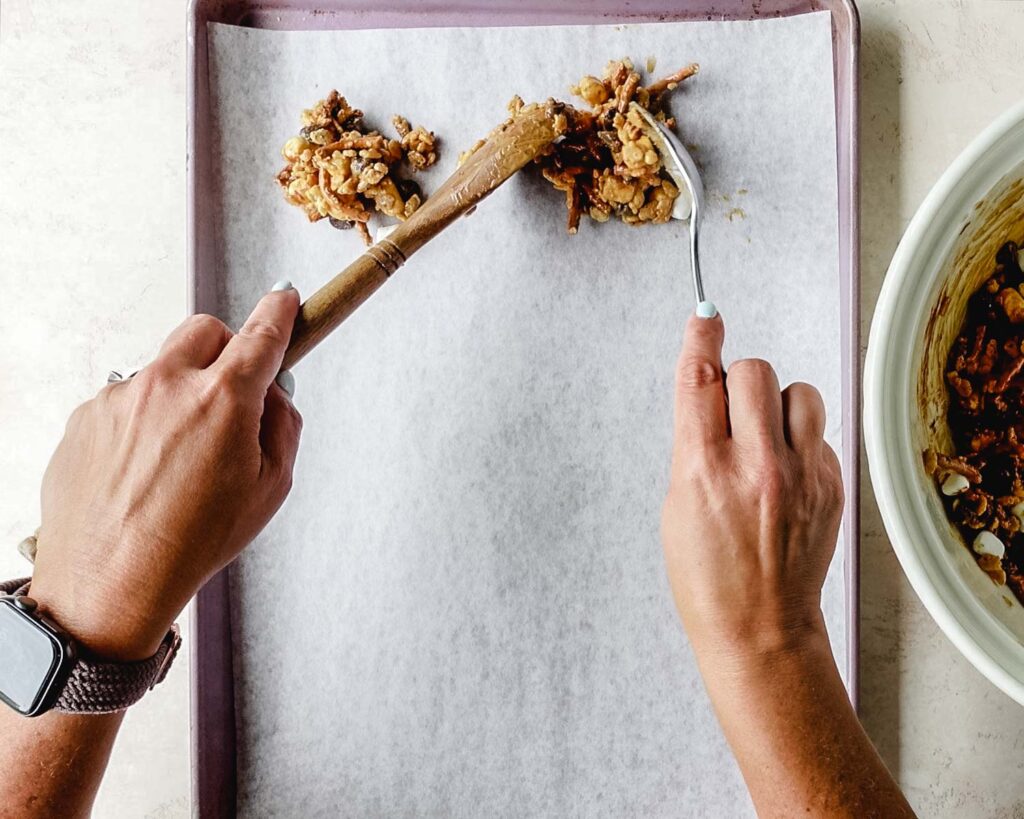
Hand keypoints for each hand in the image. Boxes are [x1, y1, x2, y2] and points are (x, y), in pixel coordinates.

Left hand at [28, 285, 302, 660]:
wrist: (110, 585)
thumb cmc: (194, 543)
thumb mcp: (270, 489)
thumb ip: (283, 427)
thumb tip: (273, 393)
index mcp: (222, 400)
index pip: (261, 334)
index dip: (280, 311)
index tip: (286, 298)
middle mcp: (166, 386)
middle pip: (205, 329)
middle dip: (225, 348)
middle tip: (232, 392)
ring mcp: (118, 398)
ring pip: (162, 370)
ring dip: (180, 394)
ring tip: (177, 460)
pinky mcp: (84, 418)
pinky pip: (125, 402)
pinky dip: (142, 423)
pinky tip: (143, 472)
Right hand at [661, 313, 843, 660]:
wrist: (757, 626)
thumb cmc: (706, 573)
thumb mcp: (677, 504)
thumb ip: (694, 443)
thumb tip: (707, 391)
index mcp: (703, 470)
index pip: (700, 380)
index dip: (700, 339)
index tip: (704, 316)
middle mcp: (755, 466)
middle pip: (752, 371)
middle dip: (737, 381)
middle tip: (733, 412)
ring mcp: (800, 476)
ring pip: (798, 391)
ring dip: (777, 404)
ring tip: (767, 439)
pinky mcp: (832, 486)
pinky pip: (819, 432)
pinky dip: (801, 441)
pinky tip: (786, 476)